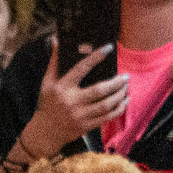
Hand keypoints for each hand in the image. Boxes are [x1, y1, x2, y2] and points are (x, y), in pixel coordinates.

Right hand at [20, 39, 125, 155]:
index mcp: (62, 87)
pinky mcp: (86, 126)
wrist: (46, 131)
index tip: (108, 48)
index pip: (81, 69)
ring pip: (106, 105)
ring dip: (119, 96)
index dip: (96, 57)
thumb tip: (56, 40)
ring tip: (126, 88)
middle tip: (125, 76)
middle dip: (115, 83)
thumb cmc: (48, 104)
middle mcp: (72, 101)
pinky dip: (118, 109)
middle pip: (99, 90)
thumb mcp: (47, 82)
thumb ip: (54, 61)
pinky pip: (107, 117)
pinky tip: (124, 102)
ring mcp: (80, 115)